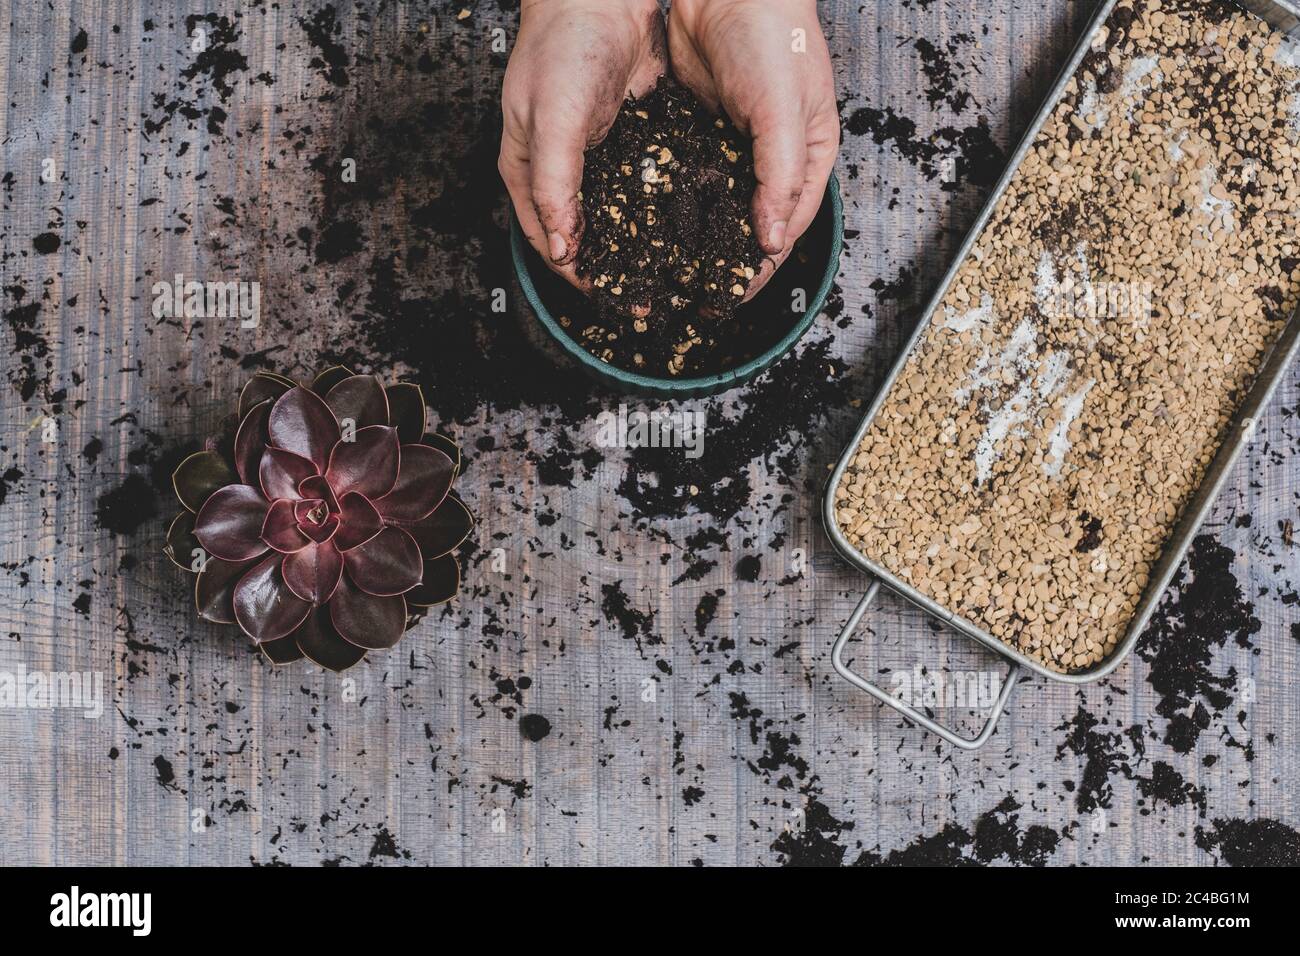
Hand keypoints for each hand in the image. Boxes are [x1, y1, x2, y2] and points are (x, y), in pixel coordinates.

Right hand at [499, 0, 666, 287]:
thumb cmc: (563, 48)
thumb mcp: (552, 121)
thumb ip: (555, 186)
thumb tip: (561, 249)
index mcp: (528, 172)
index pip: (548, 241)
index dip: (576, 272)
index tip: (610, 296)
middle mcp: (563, 172)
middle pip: (586, 235)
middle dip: (615, 267)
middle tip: (647, 294)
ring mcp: (600, 158)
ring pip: (620, 216)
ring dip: (643, 243)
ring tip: (673, 270)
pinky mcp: (634, 142)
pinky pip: (648, 185)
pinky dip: (664, 208)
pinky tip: (689, 226)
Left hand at [669, 0, 838, 299]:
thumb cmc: (774, 37)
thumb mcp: (784, 111)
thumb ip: (778, 177)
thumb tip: (771, 242)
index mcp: (807, 159)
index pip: (785, 229)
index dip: (760, 268)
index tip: (730, 297)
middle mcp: (773, 160)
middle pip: (750, 226)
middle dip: (724, 262)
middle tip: (694, 295)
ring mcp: (736, 147)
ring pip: (718, 206)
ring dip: (697, 238)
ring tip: (671, 271)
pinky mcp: (701, 131)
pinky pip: (690, 177)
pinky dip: (676, 203)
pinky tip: (653, 225)